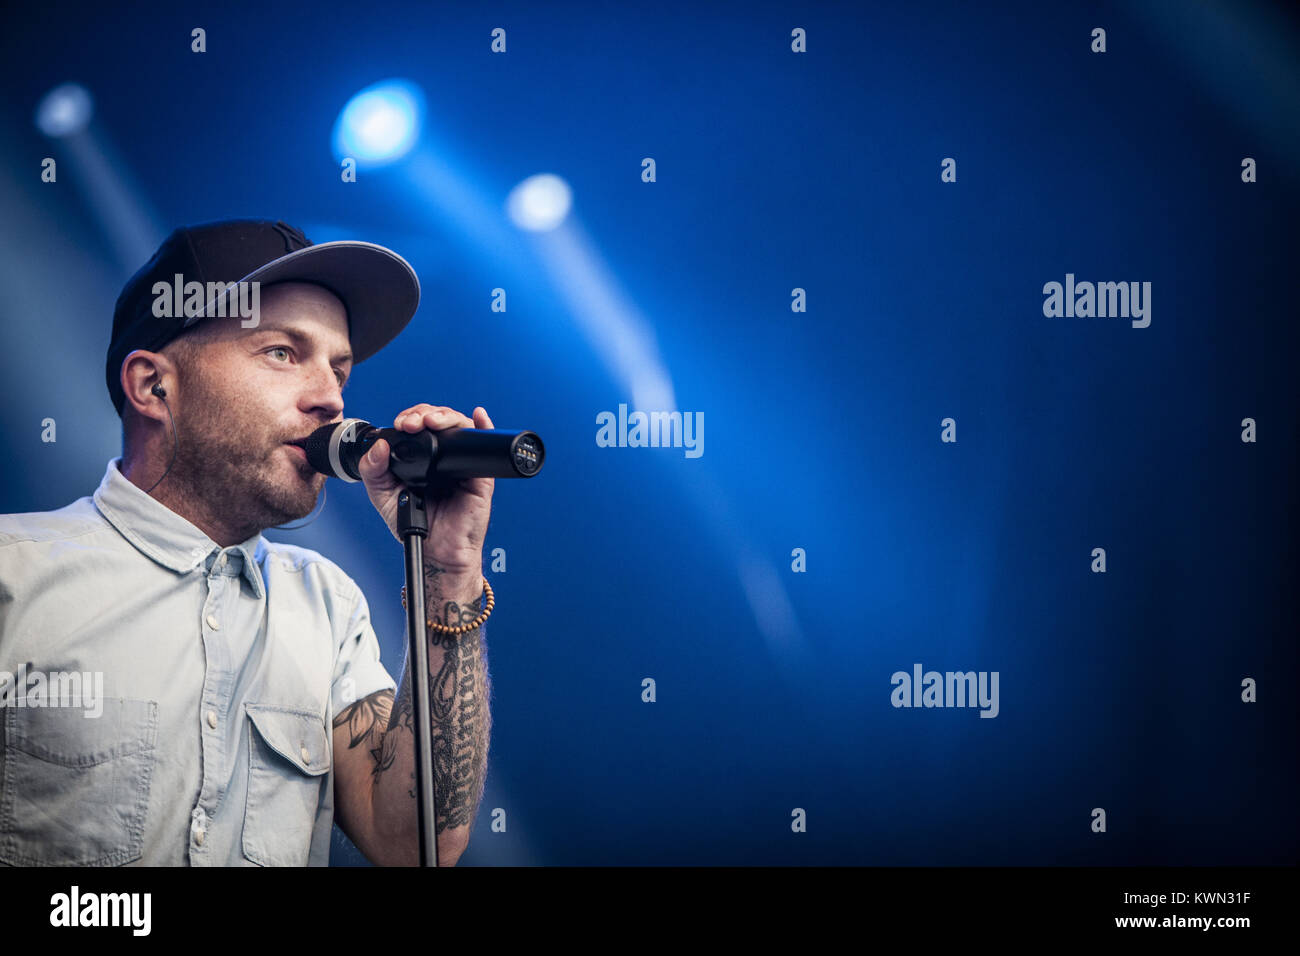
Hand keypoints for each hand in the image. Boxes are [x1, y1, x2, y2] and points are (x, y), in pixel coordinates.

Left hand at [357, 405, 495, 578]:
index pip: (418, 424)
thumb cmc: (415, 526)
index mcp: (421, 458)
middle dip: (424, 413)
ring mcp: (462, 464)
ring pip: (459, 427)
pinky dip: (483, 426)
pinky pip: (483, 447)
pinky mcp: (479, 476)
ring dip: (445, 416)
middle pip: (439, 420)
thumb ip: (373, 472)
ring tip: (431, 422)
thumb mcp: (383, 496)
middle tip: (412, 424)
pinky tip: (477, 416)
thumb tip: (379, 446)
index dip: (410, 416)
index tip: (400, 424)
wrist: (438, 552)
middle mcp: (443, 457)